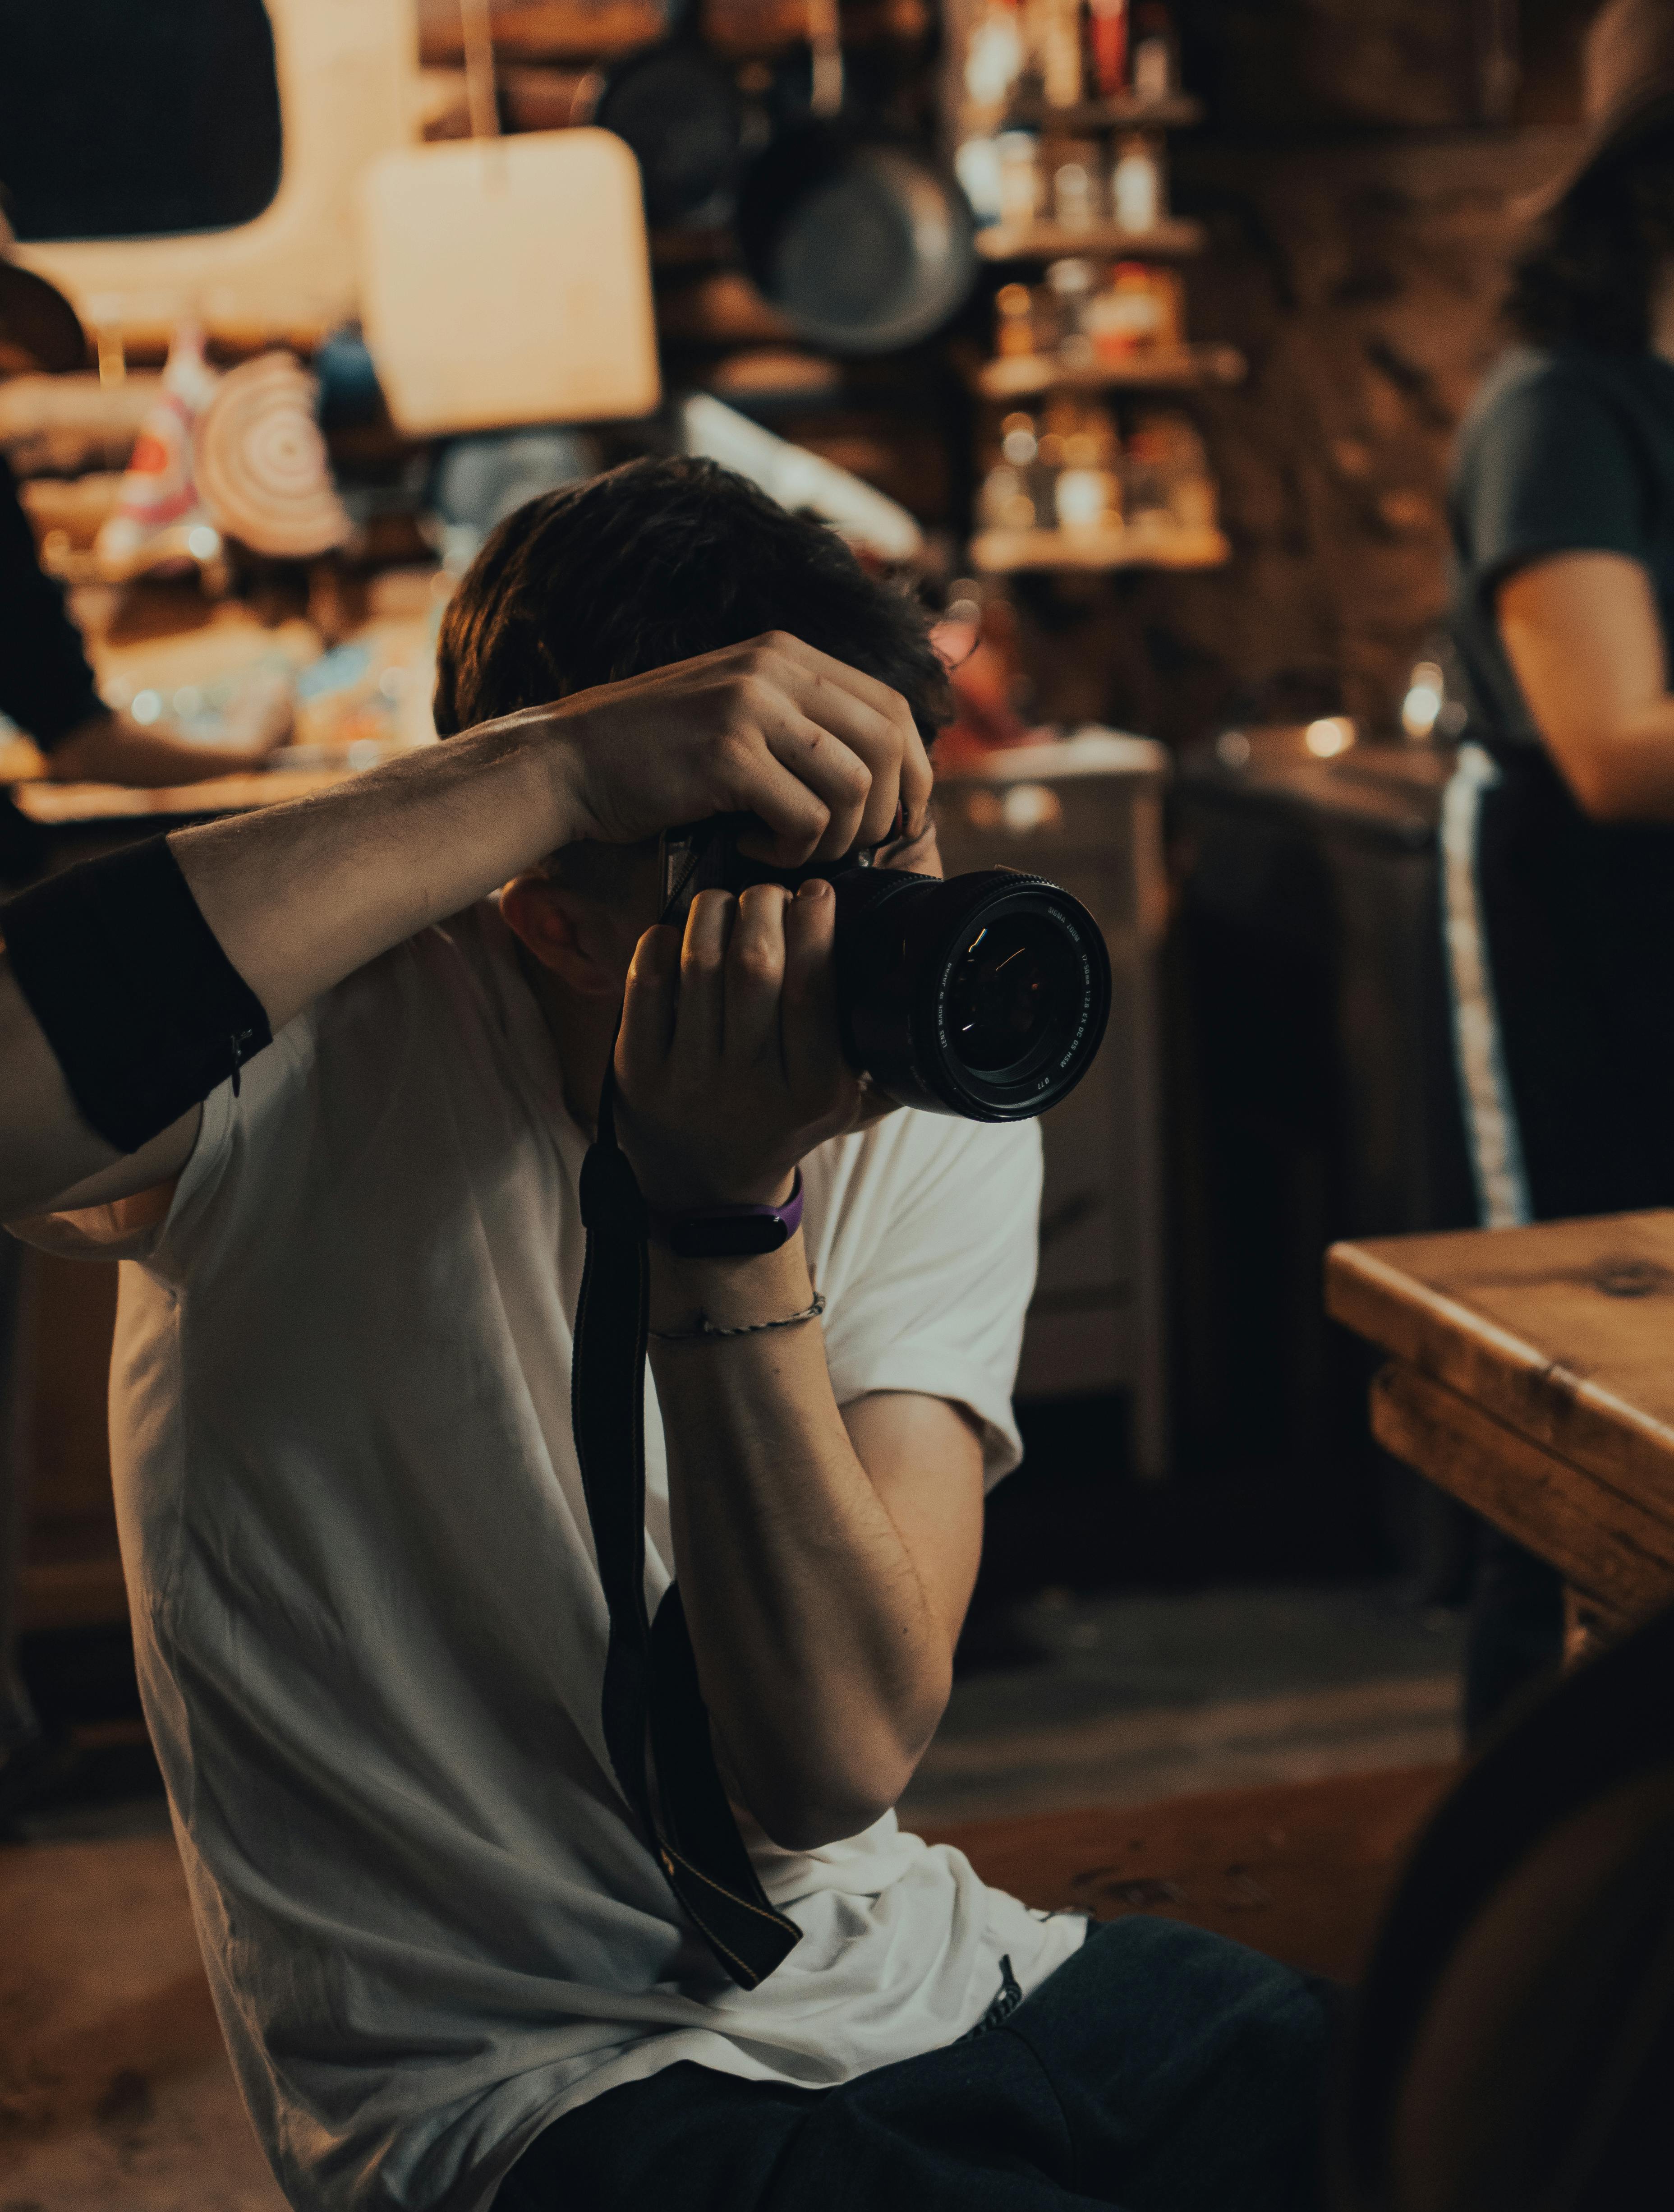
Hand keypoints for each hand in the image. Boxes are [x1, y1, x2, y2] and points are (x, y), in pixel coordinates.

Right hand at [543, 632, 931, 867]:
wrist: (567, 761)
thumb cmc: (653, 754)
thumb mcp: (736, 711)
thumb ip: (799, 722)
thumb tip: (881, 769)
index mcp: (787, 654)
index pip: (893, 706)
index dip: (916, 770)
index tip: (900, 818)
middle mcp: (776, 668)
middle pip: (889, 743)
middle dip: (887, 811)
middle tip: (849, 846)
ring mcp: (751, 708)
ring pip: (855, 784)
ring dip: (836, 836)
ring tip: (792, 846)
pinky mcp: (728, 755)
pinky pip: (806, 816)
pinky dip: (791, 848)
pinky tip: (752, 845)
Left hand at [615, 878, 864, 1208]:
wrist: (707, 1188)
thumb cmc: (778, 1117)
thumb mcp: (837, 1094)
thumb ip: (852, 1032)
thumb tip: (859, 928)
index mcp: (814, 1092)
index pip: (812, 988)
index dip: (814, 924)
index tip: (817, 892)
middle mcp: (749, 1087)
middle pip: (753, 965)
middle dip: (763, 906)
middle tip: (768, 894)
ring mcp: (687, 1081)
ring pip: (698, 964)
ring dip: (714, 912)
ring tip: (727, 903)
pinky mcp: (636, 1073)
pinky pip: (645, 985)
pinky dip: (661, 942)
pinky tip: (678, 932)